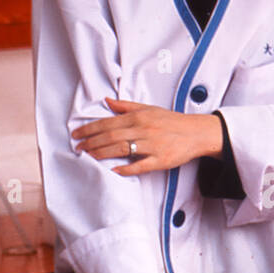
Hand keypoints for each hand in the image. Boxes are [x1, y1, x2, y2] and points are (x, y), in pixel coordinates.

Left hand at [73, 99, 223, 174]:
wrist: (196, 132)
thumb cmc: (172, 121)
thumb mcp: (149, 109)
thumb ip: (126, 106)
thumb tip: (107, 101)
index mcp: (139, 117)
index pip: (108, 122)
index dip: (90, 129)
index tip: (77, 134)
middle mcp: (144, 130)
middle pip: (111, 136)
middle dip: (91, 142)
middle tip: (78, 148)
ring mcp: (152, 145)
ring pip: (122, 150)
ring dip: (102, 154)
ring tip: (88, 157)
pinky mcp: (161, 160)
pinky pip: (140, 166)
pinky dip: (126, 169)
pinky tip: (113, 171)